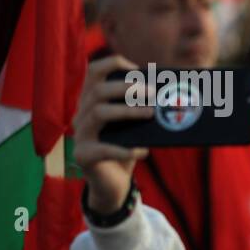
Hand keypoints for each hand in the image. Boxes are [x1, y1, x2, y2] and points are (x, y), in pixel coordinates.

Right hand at [72, 54, 152, 212]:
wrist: (114, 185)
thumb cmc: (127, 148)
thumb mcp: (136, 126)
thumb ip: (144, 109)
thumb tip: (170, 92)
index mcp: (92, 102)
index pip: (94, 72)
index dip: (114, 64)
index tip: (139, 70)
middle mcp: (81, 114)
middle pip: (97, 90)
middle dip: (127, 88)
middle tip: (152, 93)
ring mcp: (80, 135)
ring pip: (98, 113)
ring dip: (127, 111)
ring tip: (150, 114)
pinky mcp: (83, 156)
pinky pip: (103, 149)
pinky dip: (125, 149)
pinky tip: (143, 152)